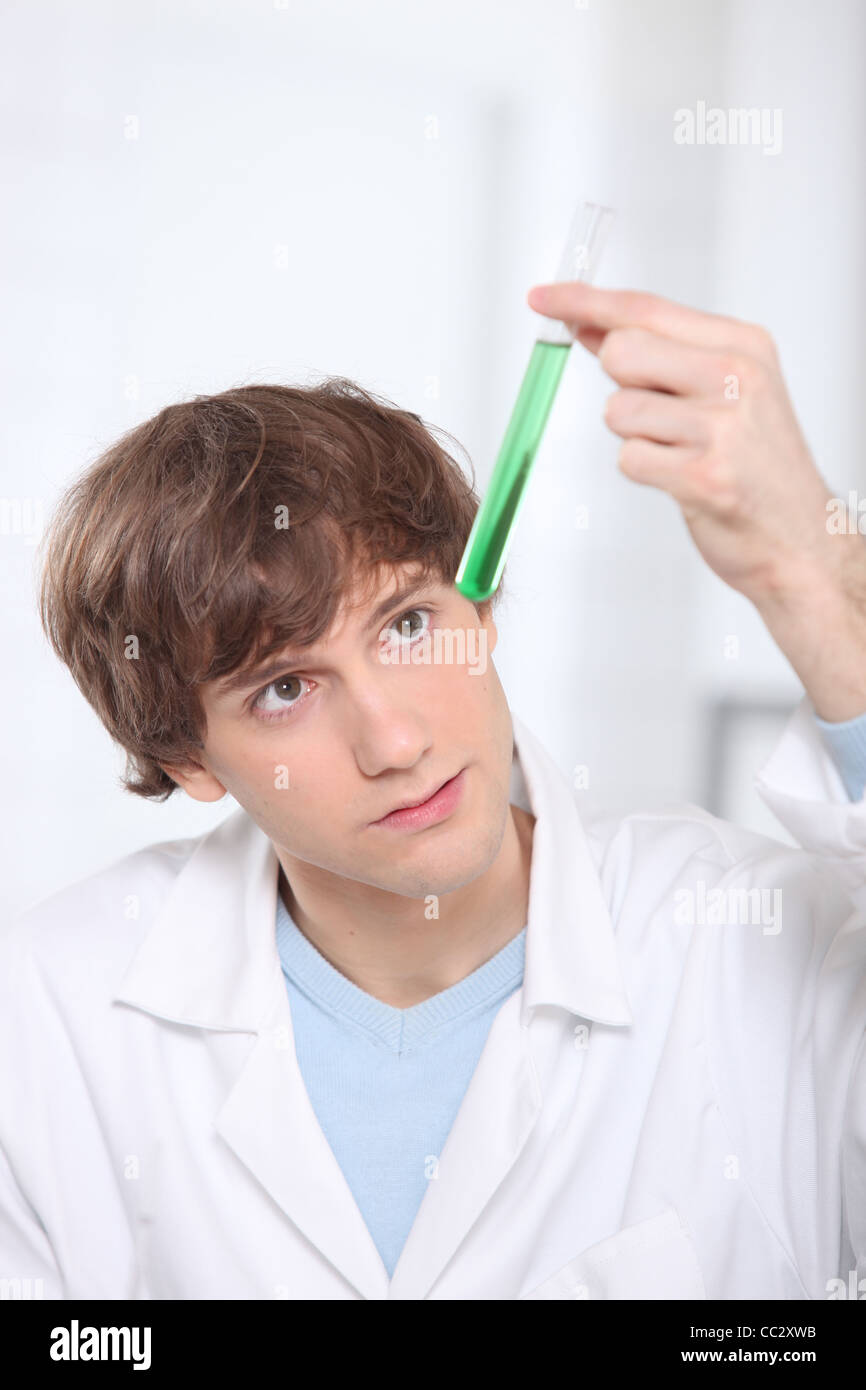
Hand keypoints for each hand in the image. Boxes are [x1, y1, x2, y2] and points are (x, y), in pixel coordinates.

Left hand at [527, 281, 865, 720]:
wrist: (801, 540)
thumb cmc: (757, 467)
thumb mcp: (724, 391)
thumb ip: (659, 354)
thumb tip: (590, 325)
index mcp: (742, 346)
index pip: (645, 309)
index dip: (584, 301)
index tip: (543, 298)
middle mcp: (738, 377)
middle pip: (622, 351)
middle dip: (620, 385)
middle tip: (660, 414)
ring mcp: (723, 428)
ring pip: (619, 410)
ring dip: (634, 436)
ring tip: (680, 452)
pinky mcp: (704, 478)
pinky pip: (629, 459)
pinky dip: (644, 471)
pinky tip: (681, 479)